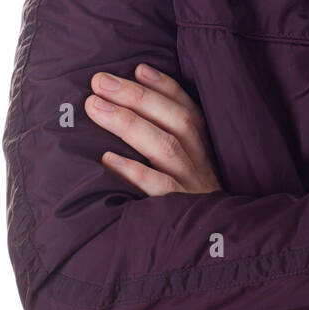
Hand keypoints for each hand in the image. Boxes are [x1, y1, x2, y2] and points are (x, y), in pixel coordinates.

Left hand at [85, 64, 221, 195]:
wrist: (213, 242)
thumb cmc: (189, 191)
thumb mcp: (189, 157)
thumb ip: (167, 125)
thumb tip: (137, 80)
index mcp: (201, 142)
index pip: (185, 105)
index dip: (163, 85)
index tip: (136, 67)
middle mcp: (199, 157)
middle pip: (173, 119)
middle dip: (135, 96)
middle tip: (99, 82)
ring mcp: (190, 182)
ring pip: (164, 146)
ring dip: (129, 123)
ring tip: (95, 107)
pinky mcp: (178, 208)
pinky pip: (157, 187)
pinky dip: (134, 171)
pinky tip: (107, 159)